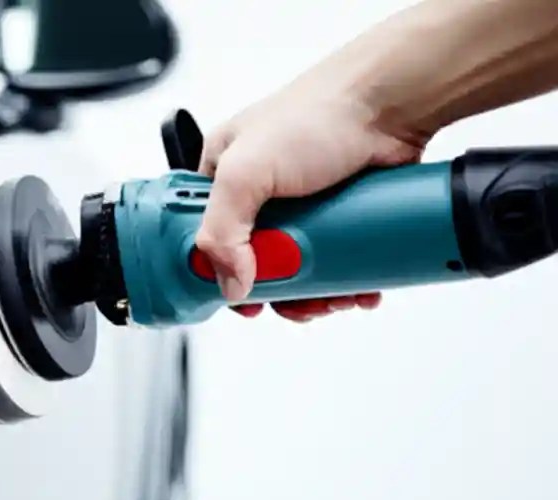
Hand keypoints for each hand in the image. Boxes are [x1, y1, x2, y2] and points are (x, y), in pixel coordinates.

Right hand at [193, 81, 425, 321]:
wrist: (390, 102)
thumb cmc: (318, 114)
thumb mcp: (245, 172)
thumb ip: (222, 230)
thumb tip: (230, 284)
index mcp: (223, 177)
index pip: (204, 239)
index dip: (218, 276)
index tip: (242, 299)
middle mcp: (260, 194)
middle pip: (254, 263)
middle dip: (276, 291)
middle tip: (296, 301)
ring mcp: (302, 207)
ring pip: (299, 268)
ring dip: (314, 293)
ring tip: (332, 297)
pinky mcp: (341, 215)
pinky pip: (337, 261)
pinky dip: (346, 281)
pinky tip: (355, 287)